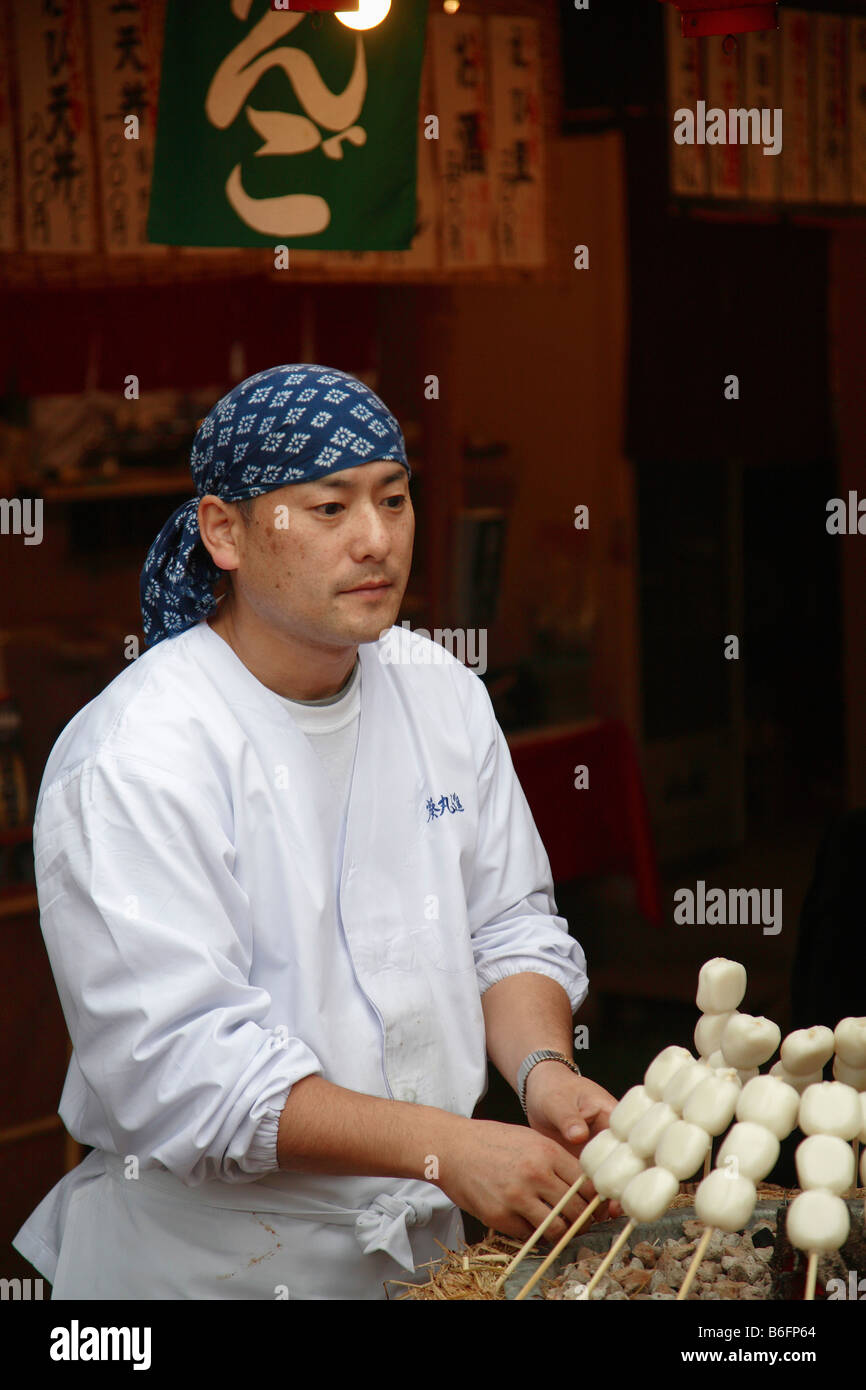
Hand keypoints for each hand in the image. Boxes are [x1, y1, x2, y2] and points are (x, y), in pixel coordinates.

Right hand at [433, 1117, 601, 1244]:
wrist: (452, 1148)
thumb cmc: (491, 1141)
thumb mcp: (530, 1139)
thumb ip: (557, 1160)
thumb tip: (583, 1184)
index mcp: (547, 1152)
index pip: (586, 1186)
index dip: (594, 1200)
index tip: (593, 1206)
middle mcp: (535, 1174)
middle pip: (577, 1210)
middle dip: (582, 1220)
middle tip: (579, 1221)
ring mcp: (517, 1197)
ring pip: (557, 1228)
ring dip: (560, 1231)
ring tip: (556, 1226)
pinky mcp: (500, 1216)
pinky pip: (530, 1234)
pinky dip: (535, 1233)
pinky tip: (530, 1222)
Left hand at [525, 1063, 620, 1219]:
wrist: (539, 1092)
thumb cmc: (552, 1089)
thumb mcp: (558, 1101)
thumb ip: (568, 1118)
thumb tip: (579, 1135)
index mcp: (611, 1115)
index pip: (632, 1139)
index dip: (635, 1163)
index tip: (631, 1183)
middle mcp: (611, 1136)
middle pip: (626, 1163)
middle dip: (624, 1187)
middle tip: (614, 1207)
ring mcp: (600, 1150)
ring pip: (611, 1176)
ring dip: (610, 1195)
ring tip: (602, 1215)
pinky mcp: (587, 1161)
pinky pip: (595, 1180)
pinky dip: (593, 1195)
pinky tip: (589, 1210)